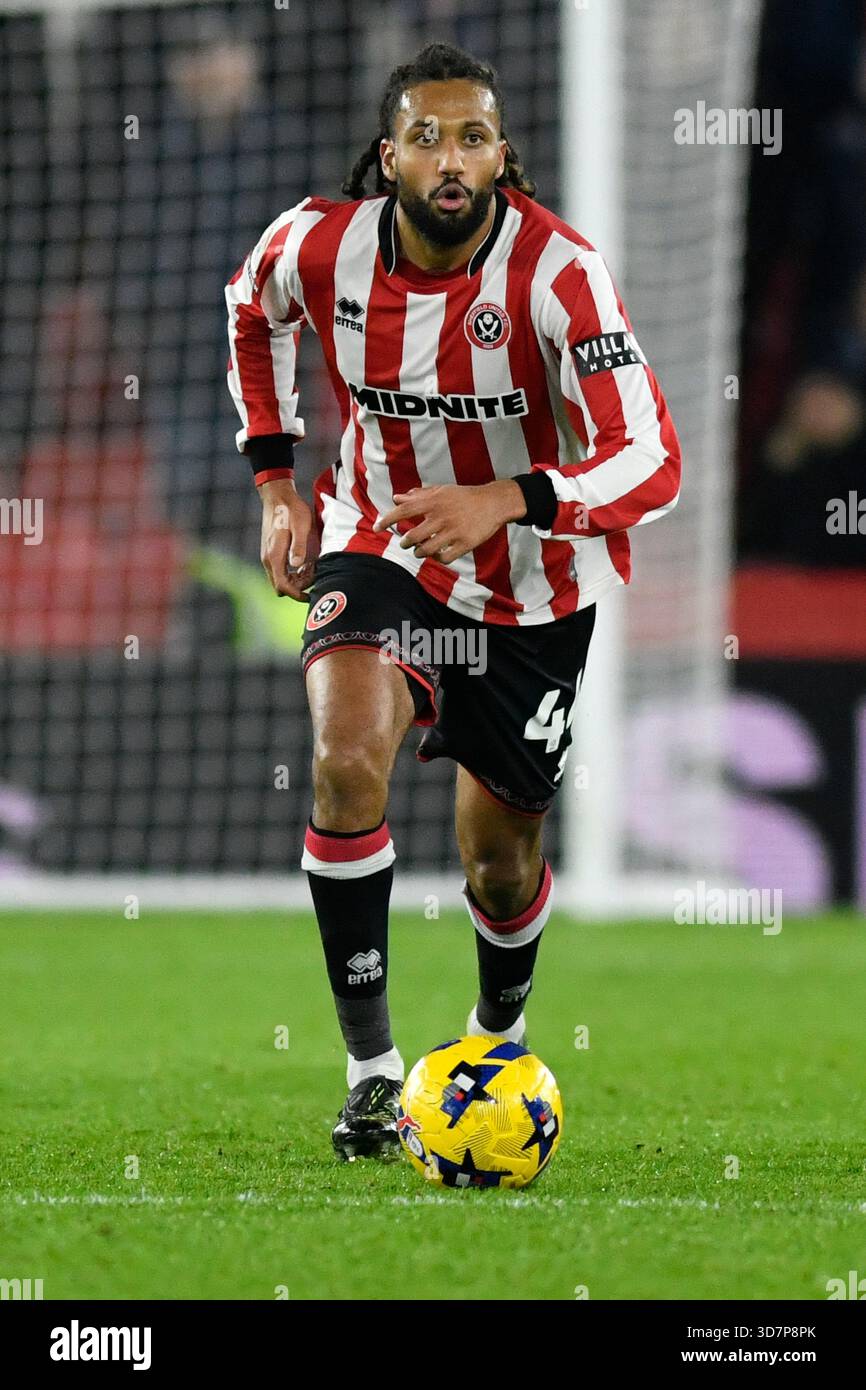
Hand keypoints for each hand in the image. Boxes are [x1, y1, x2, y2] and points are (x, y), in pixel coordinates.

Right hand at [259, 477, 317, 599]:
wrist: (277, 496)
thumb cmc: (291, 510)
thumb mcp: (301, 526)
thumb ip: (299, 546)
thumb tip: (297, 566)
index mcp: (274, 555)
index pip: (282, 586)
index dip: (296, 595)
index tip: (311, 595)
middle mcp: (268, 559)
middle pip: (280, 586)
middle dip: (298, 586)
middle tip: (314, 573)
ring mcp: (267, 556)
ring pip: (280, 579)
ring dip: (296, 578)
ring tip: (312, 566)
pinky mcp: (270, 552)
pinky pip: (280, 570)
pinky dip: (292, 571)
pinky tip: (305, 561)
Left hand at [372, 480, 526, 562]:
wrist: (493, 503)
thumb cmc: (464, 496)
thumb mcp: (441, 491)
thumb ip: (418, 495)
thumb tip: (396, 498)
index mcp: (434, 501)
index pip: (404, 511)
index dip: (387, 520)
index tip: (376, 528)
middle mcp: (442, 516)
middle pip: (413, 536)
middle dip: (406, 542)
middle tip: (406, 542)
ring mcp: (454, 531)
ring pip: (426, 550)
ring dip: (419, 552)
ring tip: (420, 549)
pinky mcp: (465, 544)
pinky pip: (444, 558)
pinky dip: (437, 559)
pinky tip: (437, 554)